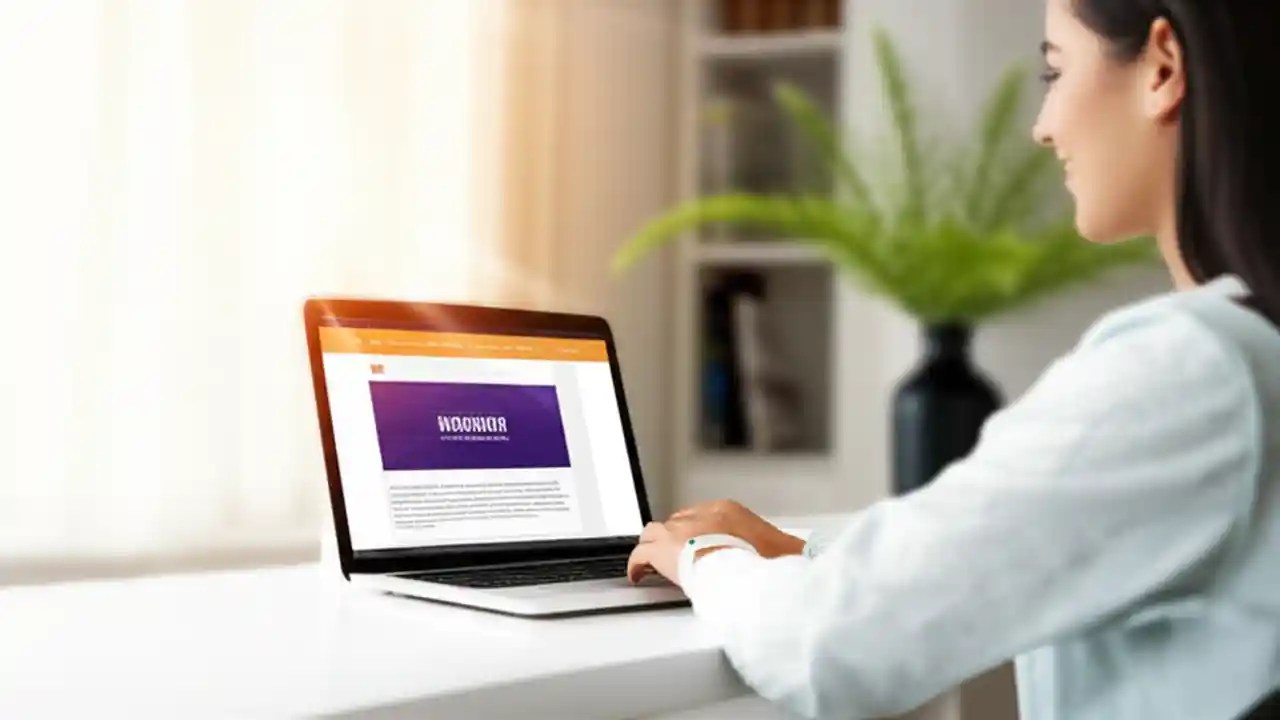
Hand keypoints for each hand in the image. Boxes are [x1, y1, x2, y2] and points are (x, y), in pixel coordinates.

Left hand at [626, 499, 805, 585]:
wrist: (744, 572)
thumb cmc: (765, 563)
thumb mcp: (788, 552)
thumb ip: (795, 551)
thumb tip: (811, 554)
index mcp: (727, 511)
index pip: (704, 515)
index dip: (700, 533)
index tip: (702, 546)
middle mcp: (700, 515)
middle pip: (679, 523)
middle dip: (677, 540)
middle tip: (679, 558)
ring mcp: (678, 531)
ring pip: (655, 533)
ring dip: (655, 548)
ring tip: (655, 564)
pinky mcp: (662, 550)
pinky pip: (640, 554)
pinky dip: (638, 564)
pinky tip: (639, 575)